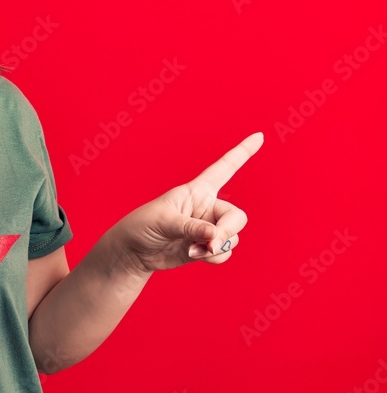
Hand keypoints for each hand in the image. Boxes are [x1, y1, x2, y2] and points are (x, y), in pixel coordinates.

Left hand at [115, 132, 263, 272]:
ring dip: (216, 248)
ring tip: (192, 249)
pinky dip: (214, 257)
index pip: (223, 168)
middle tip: (210, 243)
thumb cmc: (142, 226)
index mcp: (196, 191)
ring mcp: (208, 228)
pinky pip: (225, 252)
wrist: (133, 252)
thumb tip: (215, 237)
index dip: (242, 152)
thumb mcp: (163, 221)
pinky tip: (194, 255)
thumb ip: (191, 227)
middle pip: (237, 217)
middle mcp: (207, 208)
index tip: (259, 135)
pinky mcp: (206, 247)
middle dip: (227, 232)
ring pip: (233, 238)